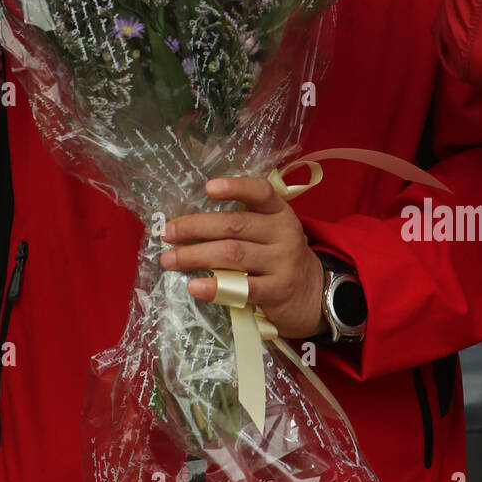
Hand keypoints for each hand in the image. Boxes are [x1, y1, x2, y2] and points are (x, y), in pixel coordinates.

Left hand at [159, 175, 326, 339]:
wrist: (314, 294)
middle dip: (195, 227)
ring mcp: (282, 263)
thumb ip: (243, 222)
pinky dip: (214, 286)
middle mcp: (283, 234)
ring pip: (232, 254)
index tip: (208, 187)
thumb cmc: (279, 257)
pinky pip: (242, 288)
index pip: (260, 192)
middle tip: (167, 233)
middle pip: (234, 225)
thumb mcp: (272, 231)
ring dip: (195, 256)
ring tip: (170, 259)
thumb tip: (190, 220)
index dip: (235, 187)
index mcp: (279, 213)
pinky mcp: (277, 291)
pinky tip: (194, 286)